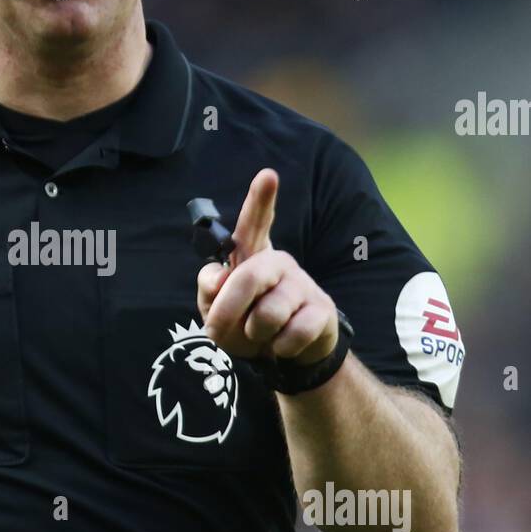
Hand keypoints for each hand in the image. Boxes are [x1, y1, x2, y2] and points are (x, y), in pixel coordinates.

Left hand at [195, 169, 338, 363]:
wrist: (281, 355)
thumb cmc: (243, 322)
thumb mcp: (214, 309)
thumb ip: (209, 289)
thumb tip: (218, 279)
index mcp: (252, 255)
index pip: (255, 223)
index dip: (260, 200)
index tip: (268, 176)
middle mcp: (280, 263)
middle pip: (249, 278)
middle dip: (228, 308)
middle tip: (215, 329)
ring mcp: (304, 285)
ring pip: (269, 314)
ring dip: (256, 334)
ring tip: (261, 334)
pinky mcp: (322, 310)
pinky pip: (293, 334)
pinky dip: (279, 347)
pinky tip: (283, 342)